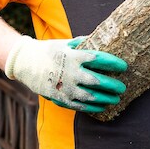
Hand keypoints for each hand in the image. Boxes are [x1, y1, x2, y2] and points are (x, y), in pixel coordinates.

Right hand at [4, 35, 126, 112]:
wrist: (25, 63)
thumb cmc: (50, 51)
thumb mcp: (66, 44)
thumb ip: (84, 44)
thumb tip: (104, 41)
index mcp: (73, 56)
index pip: (99, 59)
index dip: (114, 63)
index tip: (124, 66)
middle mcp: (70, 72)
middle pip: (98, 81)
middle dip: (113, 85)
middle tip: (122, 87)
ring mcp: (65, 87)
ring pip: (91, 96)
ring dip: (106, 98)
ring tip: (116, 98)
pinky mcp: (60, 98)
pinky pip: (80, 106)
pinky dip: (93, 107)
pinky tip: (102, 106)